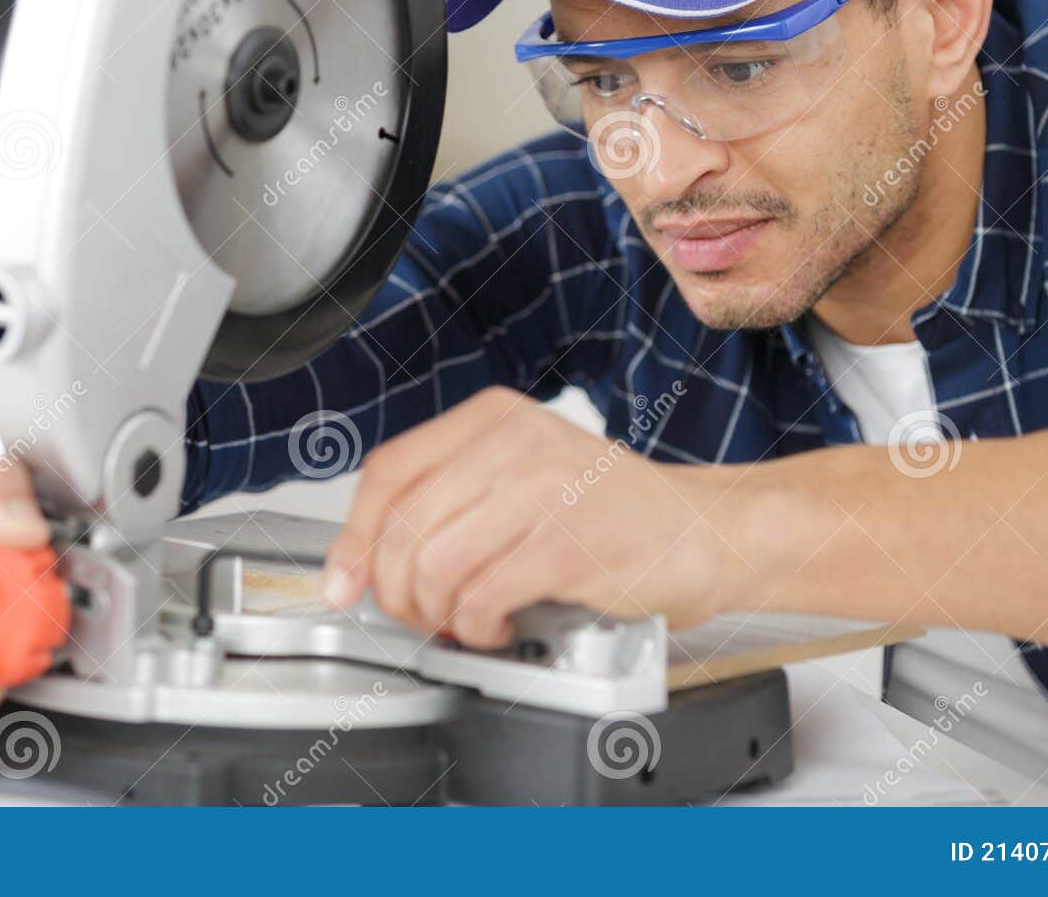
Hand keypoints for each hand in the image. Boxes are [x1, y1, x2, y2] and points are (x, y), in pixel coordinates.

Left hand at [324, 386, 745, 646]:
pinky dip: (476, 629)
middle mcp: (514, 443)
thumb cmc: (610, 512)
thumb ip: (451, 500)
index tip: (346, 581)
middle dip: (398, 592)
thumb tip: (367, 562)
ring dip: (438, 615)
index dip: (355, 536)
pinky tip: (500, 626)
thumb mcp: (523, 475)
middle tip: (423, 614)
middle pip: (404, 527)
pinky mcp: (567, 545)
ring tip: (466, 622)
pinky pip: (479, 598)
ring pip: (432, 566)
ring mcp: (543, 490)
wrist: (701, 531)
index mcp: (494, 418)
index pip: (389, 471)